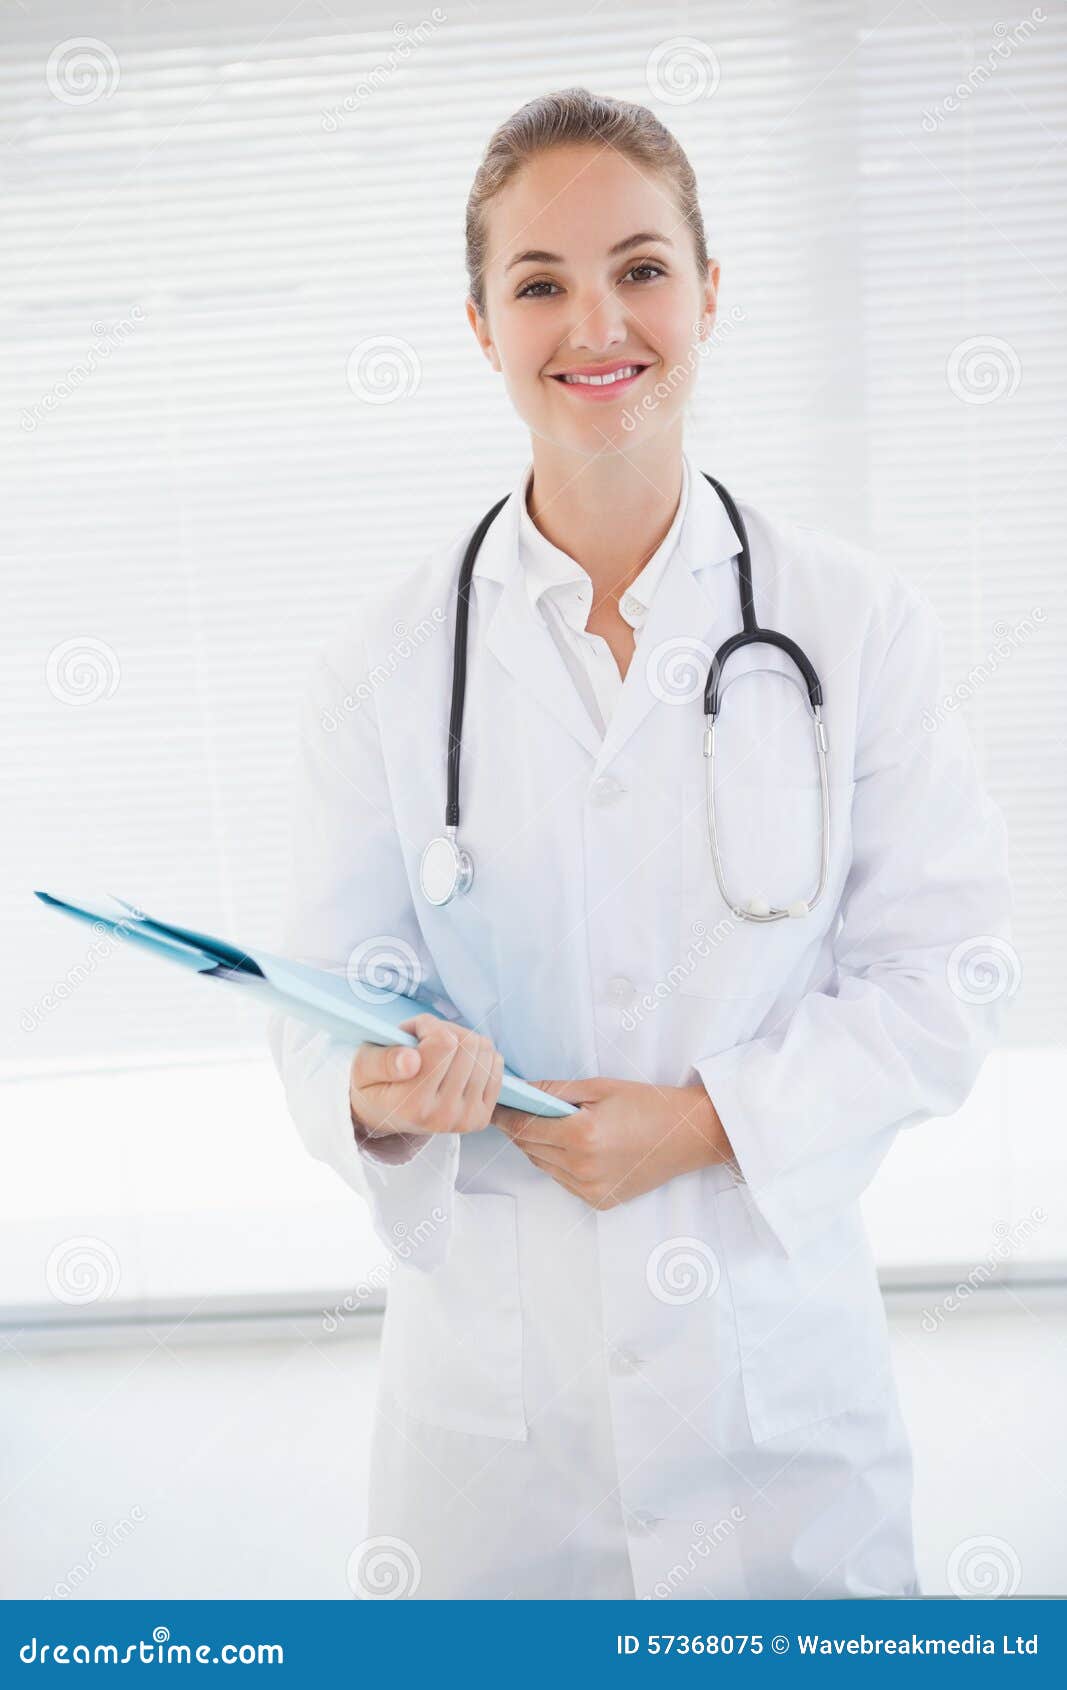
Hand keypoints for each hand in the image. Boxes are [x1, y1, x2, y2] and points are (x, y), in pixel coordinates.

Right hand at [349, 1015, 504, 1138]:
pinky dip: (478, 1056)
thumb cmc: (373, 1084)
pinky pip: (496, 1067)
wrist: (384, 1115)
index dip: (429, 1026)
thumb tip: (411, 1060)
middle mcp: (442, 1115)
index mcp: (412, 1103)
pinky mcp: (481, 1117)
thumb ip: (382, 1061)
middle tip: (426, 1042)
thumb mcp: (362, 1067)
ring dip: (463, 1042)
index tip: (414, 1033)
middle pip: (468, 1044)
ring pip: (485, 1052)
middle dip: (447, 1031)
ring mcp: (465, 1119)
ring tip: (440, 1053)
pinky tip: (457, 1064)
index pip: (444, 1042)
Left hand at [494, 1077, 731, 1207]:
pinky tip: (573, 1145)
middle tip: (518, 1110)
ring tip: (549, 1125)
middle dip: (520, 1129)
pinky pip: (563, 1180)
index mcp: (581, 1136)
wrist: (689, 1136)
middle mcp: (582, 1168)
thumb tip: (521, 1091)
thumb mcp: (600, 1087)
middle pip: (530, 1148)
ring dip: (539, 1146)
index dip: (505, 1116)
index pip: (524, 1128)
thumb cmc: (649, 1104)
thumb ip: (555, 1092)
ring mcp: (590, 1189)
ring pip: (544, 1166)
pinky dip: (559, 1163)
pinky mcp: (599, 1200)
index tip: (494, 1107)